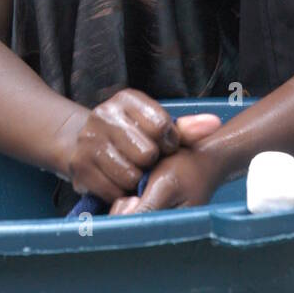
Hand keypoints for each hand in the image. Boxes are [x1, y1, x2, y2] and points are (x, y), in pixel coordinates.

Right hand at [59, 89, 221, 204]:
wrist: (85, 143)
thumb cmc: (132, 135)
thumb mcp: (157, 125)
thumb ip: (187, 128)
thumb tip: (214, 124)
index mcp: (126, 99)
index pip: (161, 126)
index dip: (169, 143)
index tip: (164, 146)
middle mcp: (103, 115)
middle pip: (146, 153)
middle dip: (151, 163)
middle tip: (146, 162)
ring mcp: (88, 141)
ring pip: (129, 175)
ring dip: (136, 180)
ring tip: (133, 171)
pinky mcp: (79, 167)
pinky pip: (112, 191)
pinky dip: (120, 192)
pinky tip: (118, 181)